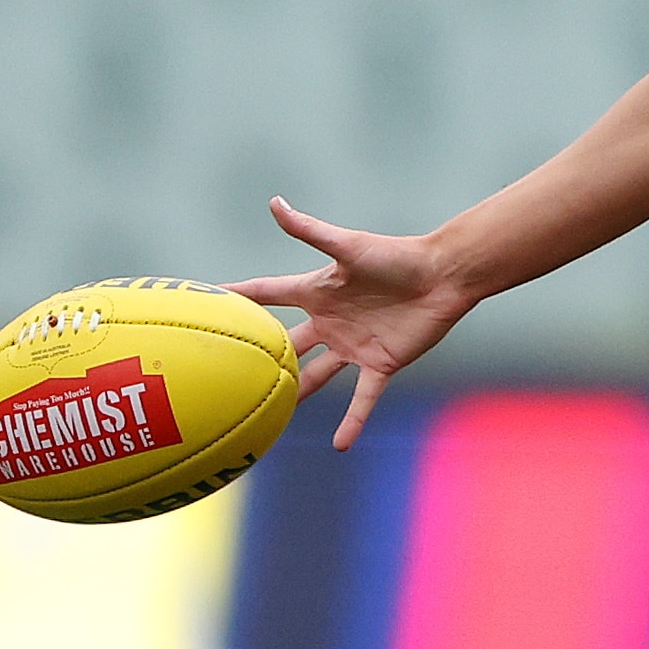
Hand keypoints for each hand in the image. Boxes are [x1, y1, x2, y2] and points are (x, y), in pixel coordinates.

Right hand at [226, 198, 472, 450]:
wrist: (443, 276)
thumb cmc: (396, 255)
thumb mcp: (347, 245)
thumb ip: (309, 231)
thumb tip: (274, 203)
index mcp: (316, 291)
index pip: (268, 294)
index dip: (238, 297)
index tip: (206, 302)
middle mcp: (329, 321)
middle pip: (287, 346)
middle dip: (262, 362)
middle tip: (229, 380)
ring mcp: (352, 346)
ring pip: (317, 377)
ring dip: (298, 397)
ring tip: (272, 422)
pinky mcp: (379, 364)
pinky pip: (361, 398)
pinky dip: (352, 422)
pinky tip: (339, 445)